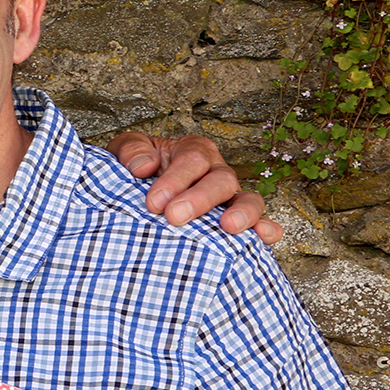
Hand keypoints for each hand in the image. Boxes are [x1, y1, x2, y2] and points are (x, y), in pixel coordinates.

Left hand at [108, 133, 282, 245]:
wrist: (133, 194)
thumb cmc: (134, 171)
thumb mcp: (125, 151)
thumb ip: (131, 150)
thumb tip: (144, 166)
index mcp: (192, 151)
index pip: (192, 160)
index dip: (175, 180)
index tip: (153, 202)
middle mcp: (216, 172)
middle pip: (220, 180)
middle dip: (199, 199)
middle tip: (174, 216)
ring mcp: (229, 198)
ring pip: (247, 199)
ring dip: (242, 213)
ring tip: (229, 226)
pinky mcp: (236, 221)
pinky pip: (259, 223)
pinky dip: (264, 230)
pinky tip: (263, 239)